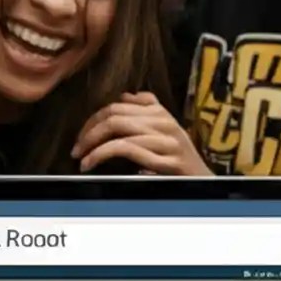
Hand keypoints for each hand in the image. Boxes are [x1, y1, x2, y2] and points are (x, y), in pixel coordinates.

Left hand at [72, 92, 210, 174]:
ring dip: (92, 146)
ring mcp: (167, 140)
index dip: (92, 120)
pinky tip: (92, 164)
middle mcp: (164, 122)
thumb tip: (123, 97)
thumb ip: (147, 111)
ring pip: (119, 130)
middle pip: (114, 116)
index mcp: (160, 113)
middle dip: (89, 132)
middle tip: (76, 150)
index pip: (117, 106)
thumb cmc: (179, 160)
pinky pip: (127, 149)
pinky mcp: (167, 160)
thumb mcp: (166, 131)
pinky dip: (102, 155)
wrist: (203, 183)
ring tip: (82, 160)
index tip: (81, 137)